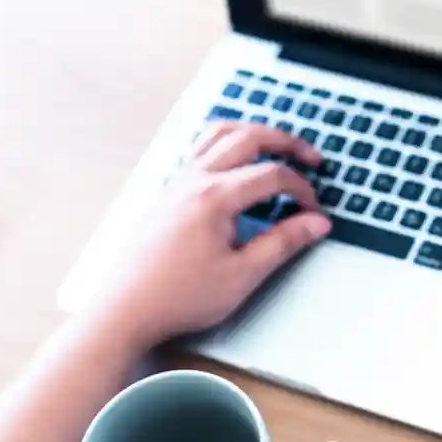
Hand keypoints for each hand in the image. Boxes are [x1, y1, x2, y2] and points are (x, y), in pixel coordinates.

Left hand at [96, 122, 331, 348]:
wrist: (125, 309)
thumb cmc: (178, 296)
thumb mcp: (242, 275)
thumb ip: (283, 243)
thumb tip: (316, 224)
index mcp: (214, 197)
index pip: (272, 175)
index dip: (302, 190)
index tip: (314, 212)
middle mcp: (194, 179)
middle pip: (248, 137)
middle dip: (286, 142)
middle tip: (311, 157)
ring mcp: (178, 181)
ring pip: (220, 133)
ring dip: (253, 132)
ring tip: (277, 145)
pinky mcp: (169, 191)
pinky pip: (200, 148)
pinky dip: (226, 142)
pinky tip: (237, 161)